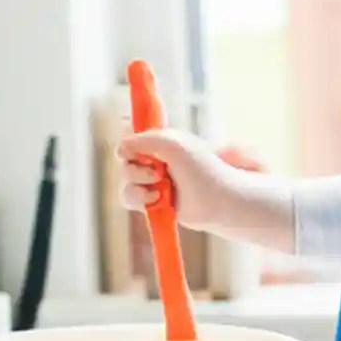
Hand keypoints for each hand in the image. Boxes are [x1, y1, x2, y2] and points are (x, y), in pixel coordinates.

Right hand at [117, 130, 294, 251]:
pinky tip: (157, 200)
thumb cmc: (203, 169)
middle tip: (157, 174)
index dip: (128, 148)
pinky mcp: (156, 202)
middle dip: (135, 170)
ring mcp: (156, 183)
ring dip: (137, 187)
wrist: (220, 201)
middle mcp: (158, 161)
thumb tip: (121, 148)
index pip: (132, 141)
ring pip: (126, 183)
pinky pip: (131, 199)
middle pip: (125, 163)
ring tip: (158, 191)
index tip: (129, 153)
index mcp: (163, 143)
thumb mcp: (172, 144)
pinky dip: (139, 199)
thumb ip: (144, 139)